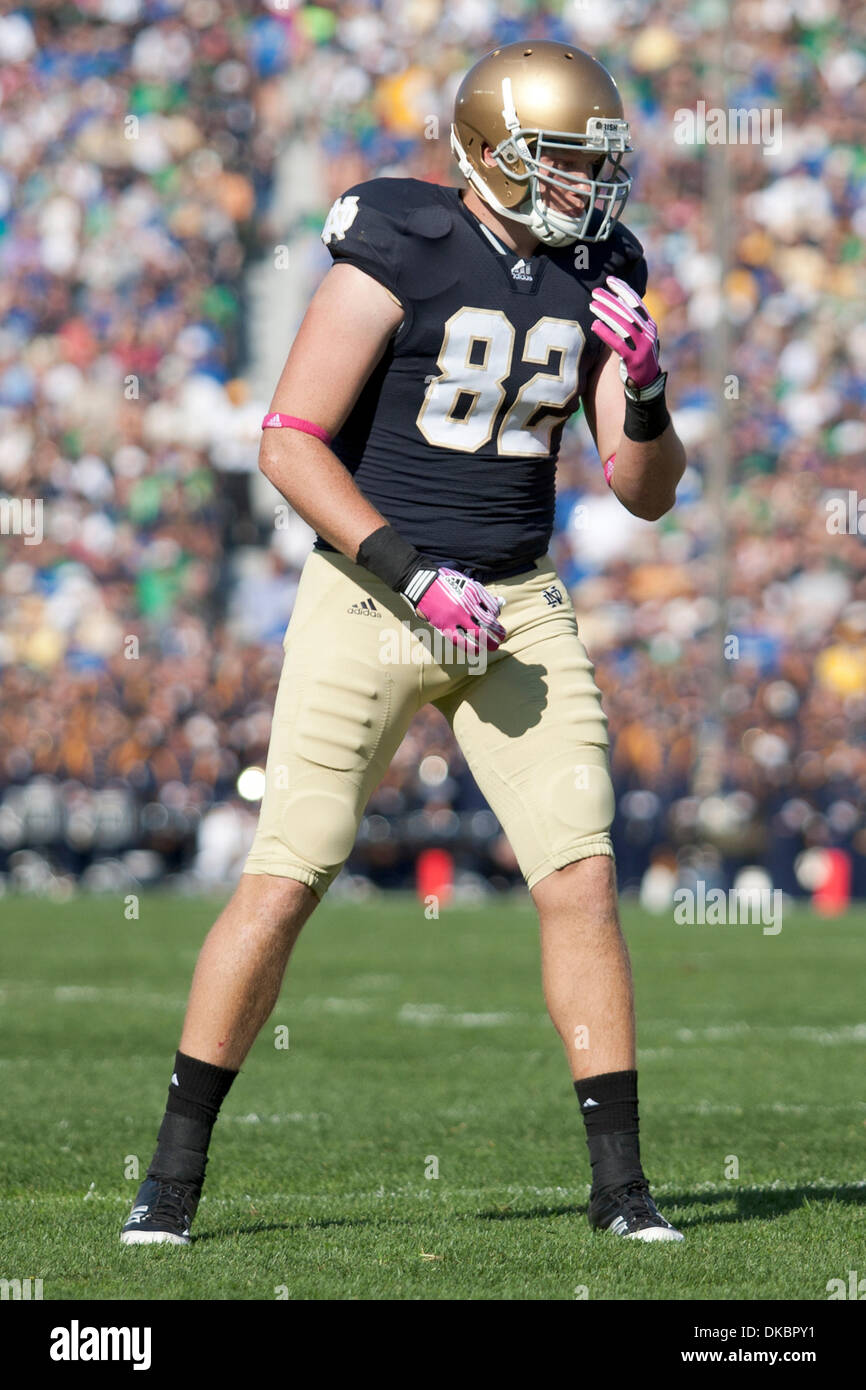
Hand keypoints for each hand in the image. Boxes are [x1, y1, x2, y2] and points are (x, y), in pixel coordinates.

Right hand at [403, 566, 505, 653]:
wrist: (421, 584)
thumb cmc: (445, 583)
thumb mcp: (466, 583)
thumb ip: (482, 593)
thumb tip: (501, 602)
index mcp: (473, 592)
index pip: (493, 608)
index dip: (496, 614)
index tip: (495, 618)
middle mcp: (467, 605)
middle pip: (489, 622)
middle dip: (498, 632)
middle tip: (502, 637)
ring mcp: (456, 616)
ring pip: (478, 634)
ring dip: (488, 643)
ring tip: (494, 647)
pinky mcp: (445, 625)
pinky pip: (460, 641)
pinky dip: (470, 647)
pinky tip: (476, 651)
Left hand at [589, 274, 661, 391]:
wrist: (646, 382)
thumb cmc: (637, 355)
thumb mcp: (638, 336)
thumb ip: (630, 320)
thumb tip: (614, 299)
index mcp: (650, 325)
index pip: (636, 302)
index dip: (623, 290)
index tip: (610, 280)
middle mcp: (649, 333)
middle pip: (628, 312)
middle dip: (611, 300)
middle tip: (595, 292)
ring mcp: (643, 347)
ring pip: (623, 325)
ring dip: (606, 313)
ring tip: (592, 305)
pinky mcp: (634, 360)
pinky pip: (618, 344)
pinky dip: (606, 333)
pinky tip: (594, 325)